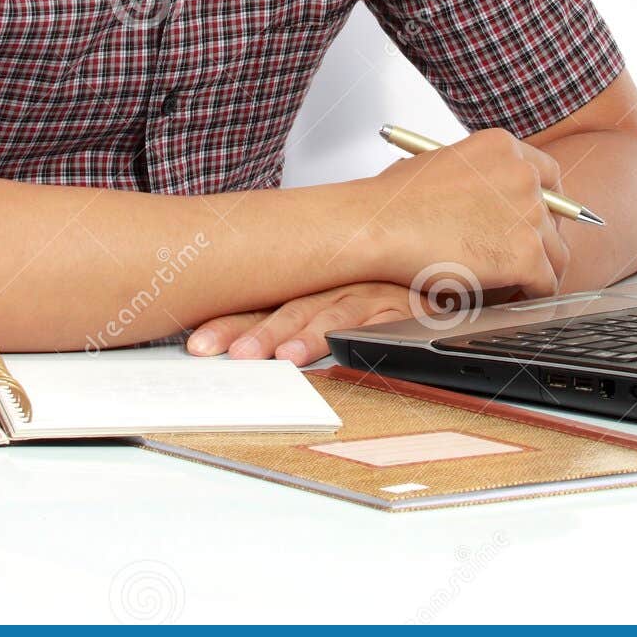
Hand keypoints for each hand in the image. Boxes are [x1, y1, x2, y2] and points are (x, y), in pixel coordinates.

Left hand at [185, 281, 433, 366]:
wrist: (440, 280)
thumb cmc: (379, 297)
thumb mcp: (327, 306)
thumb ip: (292, 325)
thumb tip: (235, 351)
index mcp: (310, 284)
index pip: (261, 301)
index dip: (228, 320)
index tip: (195, 343)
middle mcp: (333, 284)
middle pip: (283, 306)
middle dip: (247, 328)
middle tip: (216, 351)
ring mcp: (365, 293)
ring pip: (321, 311)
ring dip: (294, 333)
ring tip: (274, 357)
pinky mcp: (396, 307)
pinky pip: (366, 321)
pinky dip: (342, 335)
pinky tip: (323, 349)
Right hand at [368, 128, 570, 299]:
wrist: (380, 225)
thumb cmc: (396, 201)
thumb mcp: (443, 164)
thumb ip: (479, 177)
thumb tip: (491, 203)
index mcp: (503, 146)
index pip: (548, 175)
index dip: (544, 203)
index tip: (535, 223)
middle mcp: (523, 175)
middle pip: (559, 213)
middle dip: (543, 237)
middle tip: (524, 257)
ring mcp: (528, 214)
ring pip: (556, 252)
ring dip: (539, 269)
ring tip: (516, 284)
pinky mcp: (526, 254)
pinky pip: (547, 283)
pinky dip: (532, 294)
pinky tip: (512, 297)